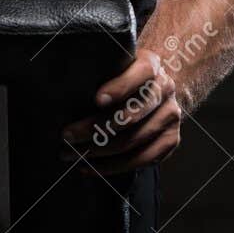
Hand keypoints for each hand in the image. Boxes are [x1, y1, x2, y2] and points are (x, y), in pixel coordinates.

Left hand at [61, 48, 181, 174]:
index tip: (97, 100)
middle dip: (94, 129)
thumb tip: (62, 88)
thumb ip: (100, 72)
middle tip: (66, 136)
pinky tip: (92, 167)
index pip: (140, 75)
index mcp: (151, 65)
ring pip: (134, 140)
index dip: (120, 88)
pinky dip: (114, 167)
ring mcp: (171, 116)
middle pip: (130, 115)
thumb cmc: (124, 77)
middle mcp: (165, 89)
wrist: (156, 89)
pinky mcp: (171, 140)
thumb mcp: (117, 65)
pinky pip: (143, 159)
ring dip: (99, 151)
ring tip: (72, 154)